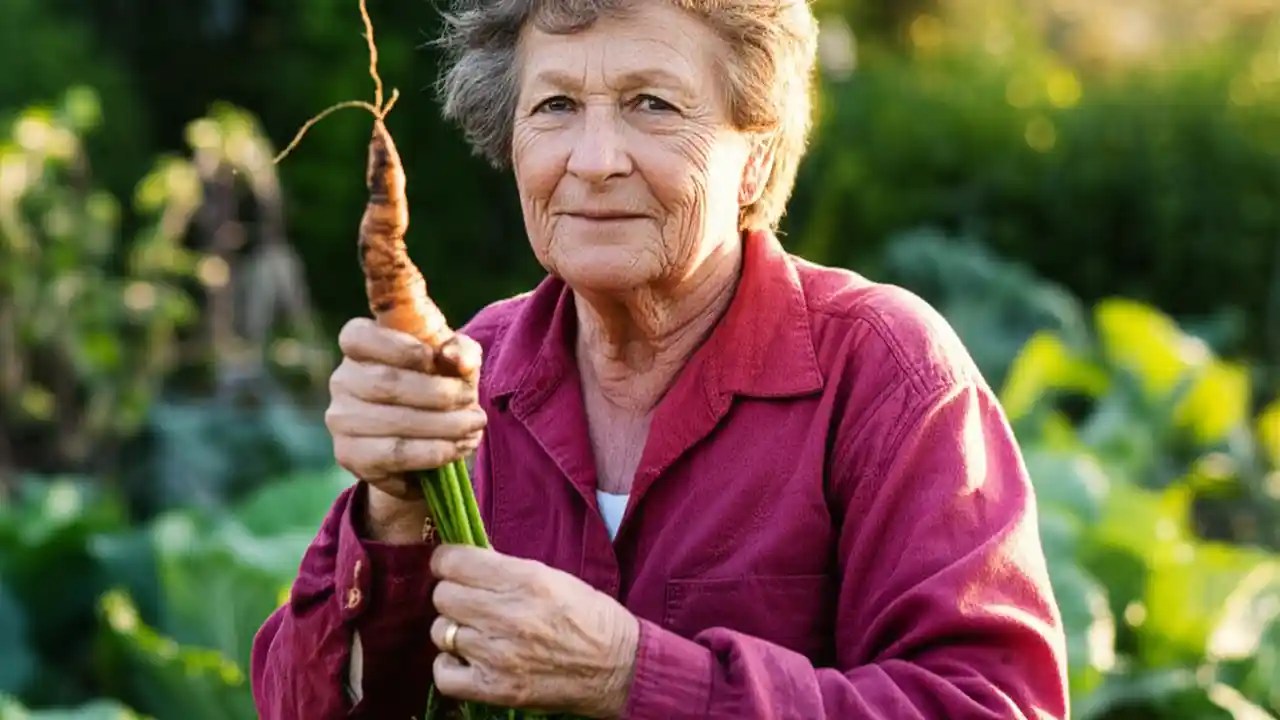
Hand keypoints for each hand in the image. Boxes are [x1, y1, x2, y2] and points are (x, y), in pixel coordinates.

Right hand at [325, 318, 485, 542]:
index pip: (358, 336)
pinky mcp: (350, 455)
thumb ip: (460, 350)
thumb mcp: (455, 359)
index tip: (432, 356)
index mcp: (360, 342)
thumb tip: (454, 358)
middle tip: (472, 400)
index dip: (398, 347)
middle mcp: (342, 378)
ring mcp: (341, 418)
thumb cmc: (438, 380)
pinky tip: (458, 448)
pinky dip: (433, 452)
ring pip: (395, 422)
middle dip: (439, 394)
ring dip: (444, 426)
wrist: (427, 436)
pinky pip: (395, 454)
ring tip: (474, 427)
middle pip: (387, 383)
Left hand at [428, 545, 638, 717]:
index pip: (453, 562)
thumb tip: (469, 561)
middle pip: (442, 595)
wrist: (619, 668)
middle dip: (455, 594)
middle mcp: (507, 614)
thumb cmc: (591, 618)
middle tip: (471, 601)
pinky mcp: (495, 688)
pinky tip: (469, 660)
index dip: (447, 561)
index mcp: (525, 579)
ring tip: (477, 632)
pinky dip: (450, 666)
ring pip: (441, 632)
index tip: (452, 566)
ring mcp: (497, 654)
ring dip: (455, 629)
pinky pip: (443, 673)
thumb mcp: (554, 578)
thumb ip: (508, 570)